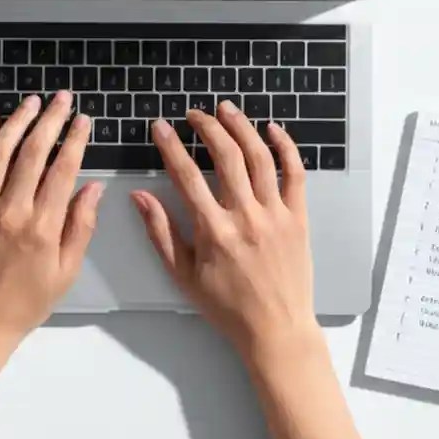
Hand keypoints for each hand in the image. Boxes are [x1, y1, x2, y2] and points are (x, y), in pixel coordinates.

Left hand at [0, 92, 101, 356]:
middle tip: (61, 99)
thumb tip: (93, 189)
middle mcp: (11, 211)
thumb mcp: (67, 271)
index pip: (63, 170)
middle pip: (32, 152)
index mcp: (42, 227)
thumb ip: (81, 227)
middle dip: (50, 120)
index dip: (75, 140)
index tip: (83, 120)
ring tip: (31, 103)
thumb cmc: (25, 303)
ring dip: (16, 122)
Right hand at [131, 102, 317, 361]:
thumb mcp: (184, 275)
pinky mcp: (299, 217)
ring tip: (226, 110)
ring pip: (260, 157)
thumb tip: (139, 197)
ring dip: (242, 127)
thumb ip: (161, 232)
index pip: (186, 176)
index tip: (160, 127)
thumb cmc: (226, 307)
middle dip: (206, 127)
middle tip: (194, 114)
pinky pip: (295, 173)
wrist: (276, 328)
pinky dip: (285, 147)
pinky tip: (272, 129)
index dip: (170, 147)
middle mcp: (246, 217)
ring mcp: (276, 215)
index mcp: (214, 232)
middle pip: (226, 156)